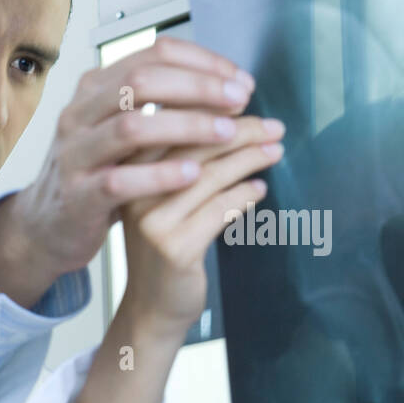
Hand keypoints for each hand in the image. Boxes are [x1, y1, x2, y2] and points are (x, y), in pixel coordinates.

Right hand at [0, 37, 254, 307]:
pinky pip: (120, 180)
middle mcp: (80, 114)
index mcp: (96, 88)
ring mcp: (76, 154)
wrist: (49, 227)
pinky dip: (160, 175)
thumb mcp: (124, 130)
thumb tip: (227, 87)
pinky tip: (193, 174)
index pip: (154, 54)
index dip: (203, 63)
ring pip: (131, 127)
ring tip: (228, 134)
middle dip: (199, 87)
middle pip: (142, 82)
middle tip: (240, 100)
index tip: (241, 81)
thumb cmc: (100, 173)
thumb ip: (162, 105)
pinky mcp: (79, 196)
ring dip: (186, 127)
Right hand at [119, 114, 285, 337]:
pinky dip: (245, 196)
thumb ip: (181, 157)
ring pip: (210, 174)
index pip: (170, 120)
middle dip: (241, 130)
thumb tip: (229, 113)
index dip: (210, 104)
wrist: (151, 306)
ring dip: (249, 158)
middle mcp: (134, 188)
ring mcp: (153, 220)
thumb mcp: (163, 194)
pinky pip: (220, 210)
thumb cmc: (166, 242)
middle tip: (273, 126)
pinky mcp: (175, 247)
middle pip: (194, 143)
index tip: (245, 97)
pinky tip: (260, 189)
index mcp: (127, 166)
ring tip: (275, 150)